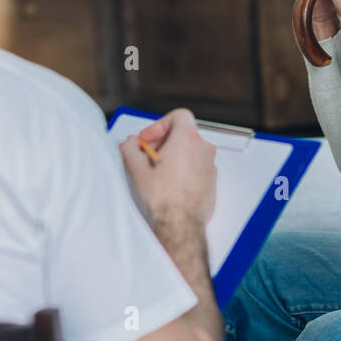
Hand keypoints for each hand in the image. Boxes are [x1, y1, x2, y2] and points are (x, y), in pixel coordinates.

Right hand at [120, 108, 216, 228]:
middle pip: (183, 133)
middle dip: (164, 141)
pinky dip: (183, 168)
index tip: (149, 139)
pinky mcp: (211, 180)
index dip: (160, 124)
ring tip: (157, 171)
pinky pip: (196, 166)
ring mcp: (210, 165)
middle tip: (149, 155)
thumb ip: (129, 148)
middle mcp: (203, 149)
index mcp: (188, 138)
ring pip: (190, 151)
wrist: (181, 224)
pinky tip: (169, 183)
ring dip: (173, 155)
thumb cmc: (163, 197)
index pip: (179, 116)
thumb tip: (130, 143)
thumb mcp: (136, 169)